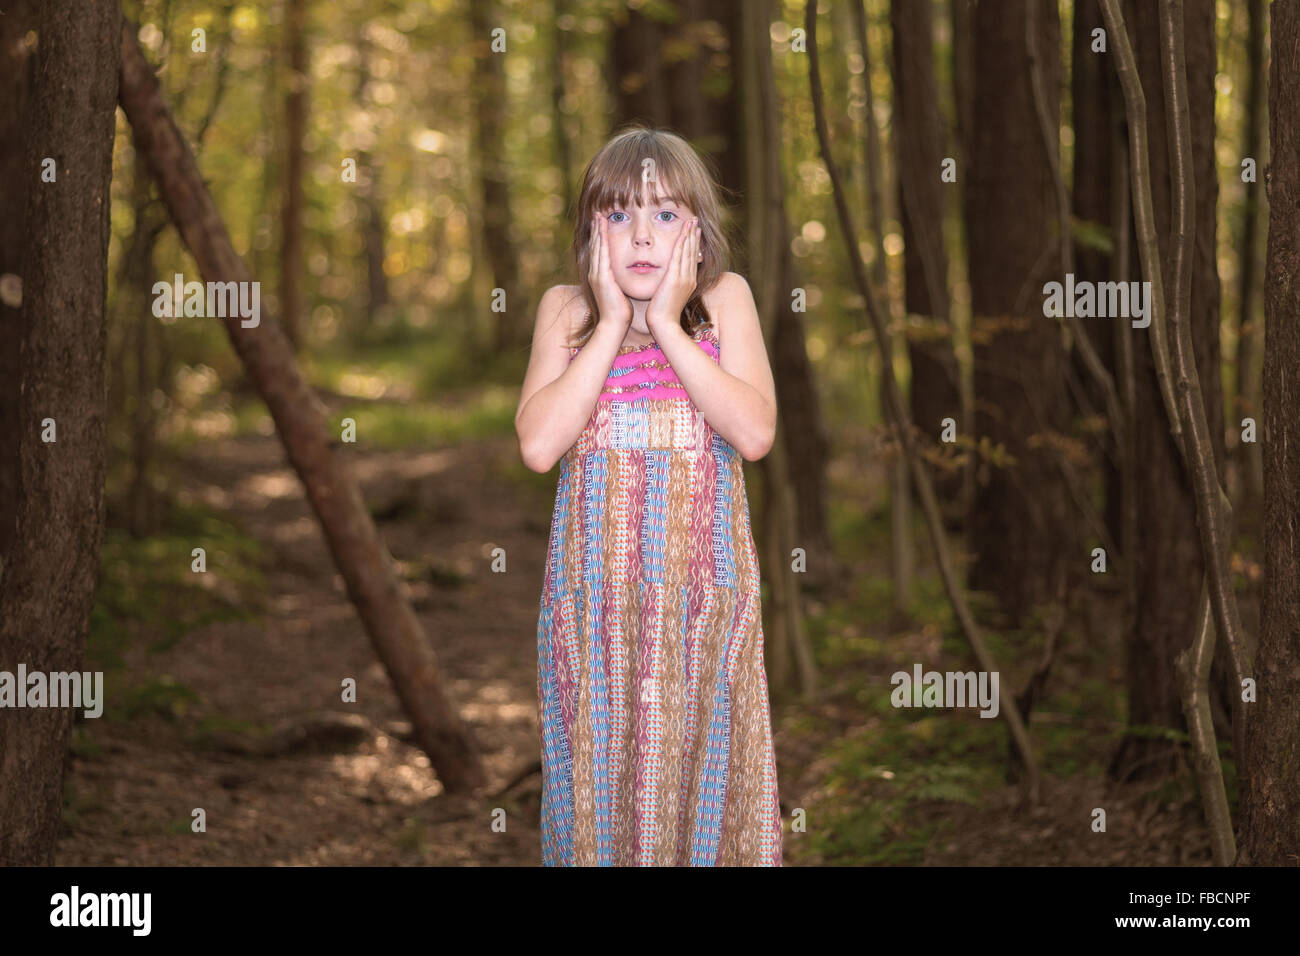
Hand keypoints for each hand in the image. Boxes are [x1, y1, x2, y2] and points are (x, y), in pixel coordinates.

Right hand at [588, 215, 632, 336]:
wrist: (614, 326)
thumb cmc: (620, 313)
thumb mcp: (619, 293)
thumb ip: (620, 283)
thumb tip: (625, 278)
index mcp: (601, 277)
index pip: (600, 252)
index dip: (600, 237)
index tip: (602, 223)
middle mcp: (595, 273)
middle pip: (596, 246)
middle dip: (597, 229)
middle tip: (597, 214)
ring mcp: (597, 275)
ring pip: (597, 247)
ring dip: (598, 231)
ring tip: (599, 216)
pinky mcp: (601, 277)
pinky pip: (601, 254)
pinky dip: (602, 240)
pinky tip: (603, 229)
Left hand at [645, 217, 700, 337]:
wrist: (664, 325)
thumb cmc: (663, 314)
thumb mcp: (670, 297)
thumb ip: (671, 286)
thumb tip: (668, 280)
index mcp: (688, 282)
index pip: (692, 259)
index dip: (693, 244)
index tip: (694, 231)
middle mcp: (689, 278)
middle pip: (693, 252)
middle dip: (694, 235)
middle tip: (695, 220)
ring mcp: (683, 279)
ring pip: (688, 252)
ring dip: (689, 235)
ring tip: (691, 221)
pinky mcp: (675, 279)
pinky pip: (679, 257)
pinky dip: (682, 244)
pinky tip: (683, 234)